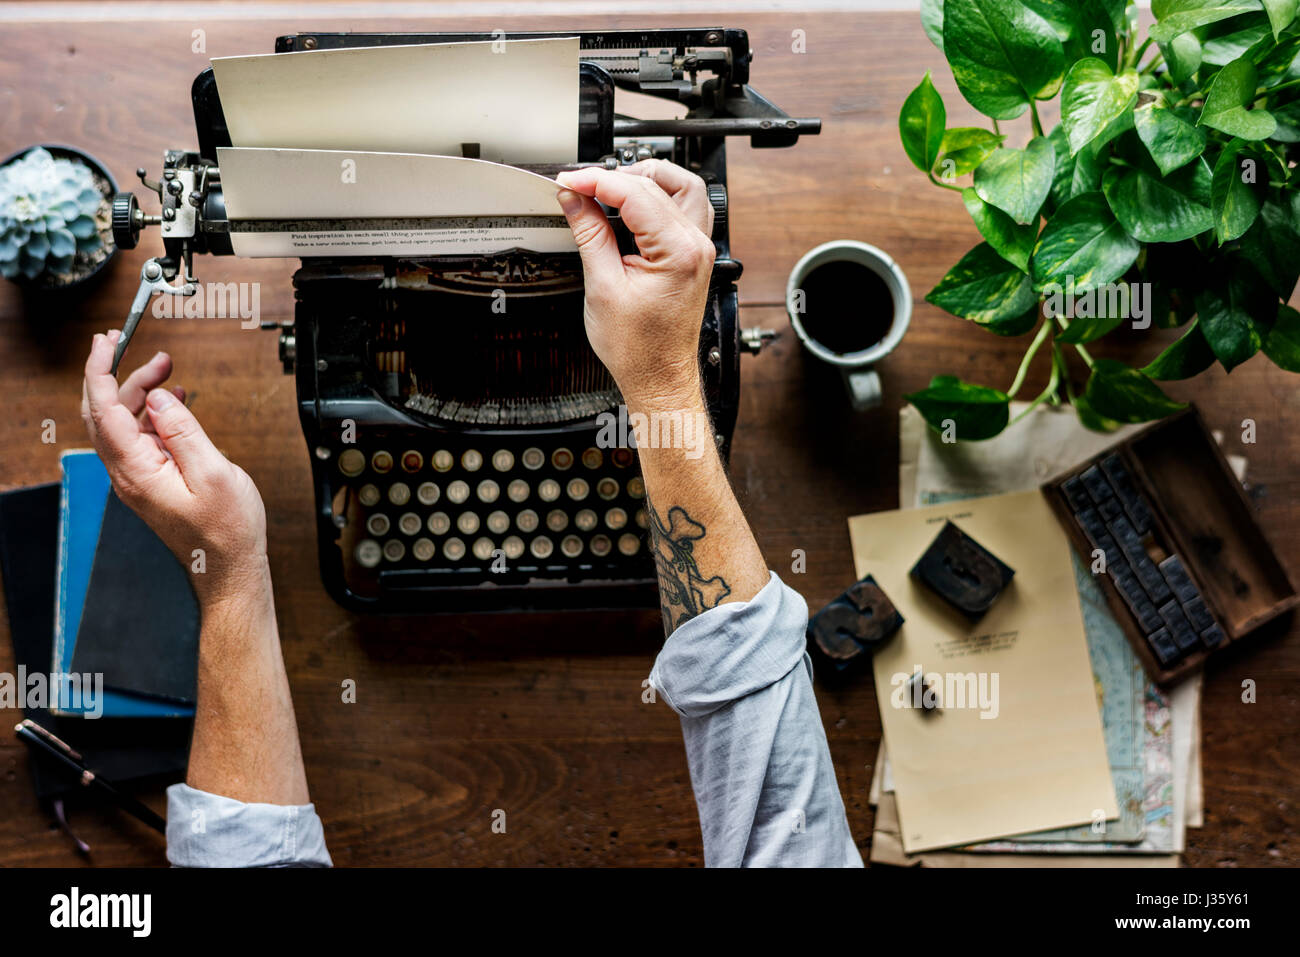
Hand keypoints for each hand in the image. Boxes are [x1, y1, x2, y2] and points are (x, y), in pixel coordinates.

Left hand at [81, 331, 267, 603]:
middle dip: (119, 374)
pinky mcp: (150, 481)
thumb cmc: (225, 532)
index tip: (107, 341)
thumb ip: (183, 430)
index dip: (100, 369)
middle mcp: (127, 474)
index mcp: (136, 470)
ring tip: (168, 370)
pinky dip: (151, 413)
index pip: (103, 409)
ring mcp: (137, 478)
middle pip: (106, 412)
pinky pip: (140, 438)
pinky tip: (172, 401)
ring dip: (140, 392)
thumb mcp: (213, 472)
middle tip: (143, 348)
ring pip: (123, 423)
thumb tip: (158, 398)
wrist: (228, 569)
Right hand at [555, 160, 715, 407]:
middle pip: (661, 182)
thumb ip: (589, 233)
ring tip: (609, 190)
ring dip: (646, 180)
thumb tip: (574, 199)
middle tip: (583, 186)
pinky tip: (632, 208)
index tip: (569, 182)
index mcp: (679, 252)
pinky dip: (658, 199)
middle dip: (617, 177)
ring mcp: (699, 249)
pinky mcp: (693, 255)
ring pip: (682, 187)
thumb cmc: (639, 349)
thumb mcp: (602, 286)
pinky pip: (684, 209)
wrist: (658, 377)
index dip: (596, 181)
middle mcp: (697, 246)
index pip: (635, 194)